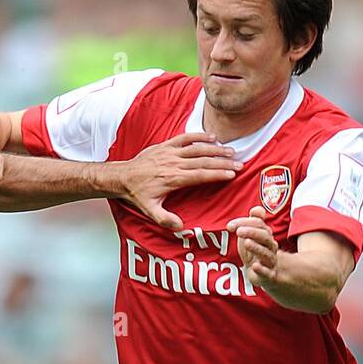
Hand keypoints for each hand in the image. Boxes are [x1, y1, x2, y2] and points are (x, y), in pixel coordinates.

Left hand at [118, 133, 242, 230]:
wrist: (123, 177)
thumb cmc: (138, 194)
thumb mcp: (150, 210)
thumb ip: (165, 219)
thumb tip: (180, 226)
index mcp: (173, 179)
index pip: (200, 175)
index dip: (217, 174)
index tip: (232, 174)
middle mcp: (174, 164)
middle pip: (203, 161)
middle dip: (223, 162)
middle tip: (239, 164)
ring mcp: (170, 152)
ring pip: (197, 148)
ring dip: (216, 149)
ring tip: (231, 152)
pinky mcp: (166, 145)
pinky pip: (185, 138)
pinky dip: (199, 136)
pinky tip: (213, 137)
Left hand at [226, 205, 278, 289]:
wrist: (264, 275)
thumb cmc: (255, 253)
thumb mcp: (251, 237)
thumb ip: (252, 223)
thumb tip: (256, 209)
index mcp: (265, 235)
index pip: (258, 224)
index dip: (245, 222)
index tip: (230, 226)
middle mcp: (270, 246)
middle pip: (264, 236)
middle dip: (252, 232)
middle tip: (239, 231)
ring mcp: (270, 261)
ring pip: (266, 253)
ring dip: (256, 247)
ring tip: (246, 242)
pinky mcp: (268, 275)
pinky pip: (267, 272)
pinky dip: (261, 269)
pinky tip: (254, 266)